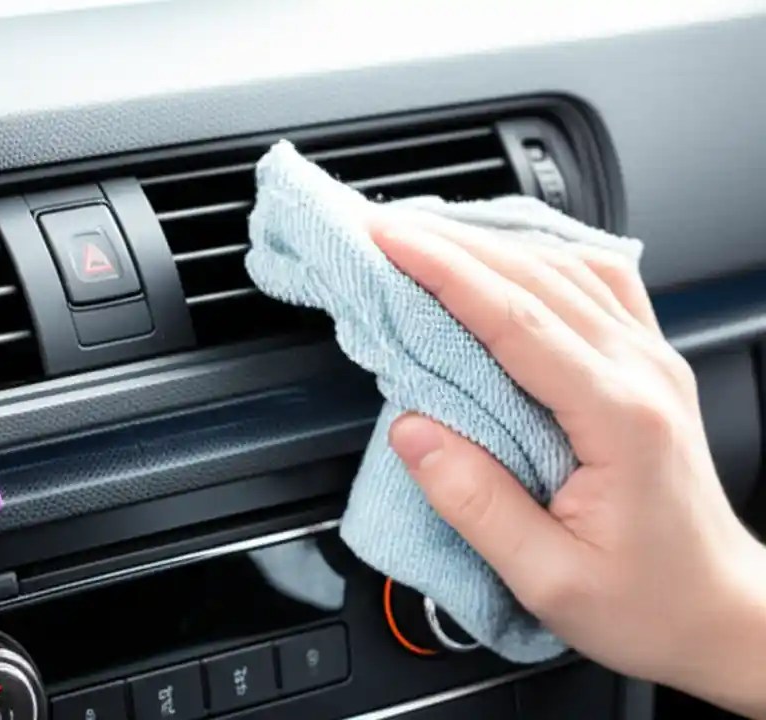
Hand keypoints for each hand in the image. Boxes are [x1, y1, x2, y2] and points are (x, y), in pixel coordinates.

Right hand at [369, 209, 765, 717]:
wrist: (721, 612)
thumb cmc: (647, 603)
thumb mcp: (549, 578)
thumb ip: (475, 502)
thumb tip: (413, 432)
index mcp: (619, 418)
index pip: (517, 319)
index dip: (445, 270)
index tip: (389, 239)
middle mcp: (642, 373)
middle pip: (536, 276)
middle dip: (450, 241)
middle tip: (382, 227)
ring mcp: (651, 361)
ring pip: (568, 266)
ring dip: (490, 242)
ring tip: (425, 235)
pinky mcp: (647, 363)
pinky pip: (596, 281)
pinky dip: (538, 255)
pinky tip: (504, 254)